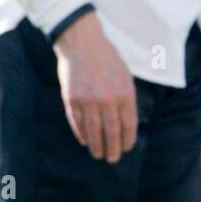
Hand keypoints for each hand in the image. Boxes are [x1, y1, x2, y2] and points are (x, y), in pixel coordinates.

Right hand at [53, 12, 137, 163]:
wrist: (82, 42)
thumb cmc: (107, 58)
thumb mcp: (124, 75)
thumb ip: (126, 98)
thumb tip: (126, 122)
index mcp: (125, 92)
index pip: (129, 124)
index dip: (128, 140)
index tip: (127, 148)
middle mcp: (108, 99)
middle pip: (112, 132)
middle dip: (113, 149)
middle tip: (112, 159)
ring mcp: (88, 100)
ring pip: (94, 131)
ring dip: (97, 146)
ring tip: (98, 155)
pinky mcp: (72, 99)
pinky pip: (78, 123)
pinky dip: (82, 134)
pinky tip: (85, 142)